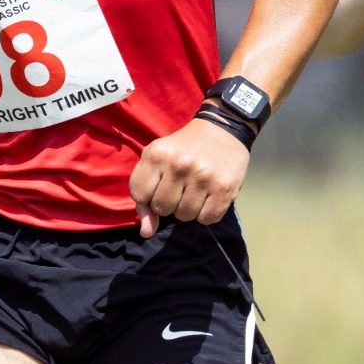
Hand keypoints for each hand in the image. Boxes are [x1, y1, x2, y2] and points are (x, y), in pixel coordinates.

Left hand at [130, 113, 251, 238]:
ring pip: (184, 216)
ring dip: (188, 209)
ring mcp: (203, 177)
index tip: (159, 184)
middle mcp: (179, 165)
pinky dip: (206, 213)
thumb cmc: (183, 148)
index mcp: (157, 154)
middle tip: (180, 186)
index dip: (147, 196)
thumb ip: (144, 196)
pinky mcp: (224, 188)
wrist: (222, 130)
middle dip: (168, 202)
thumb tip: (146, 233)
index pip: (139, 195)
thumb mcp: (157, 160)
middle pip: (162, 209)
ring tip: (194, 189)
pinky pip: (207, 219)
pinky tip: (209, 195)